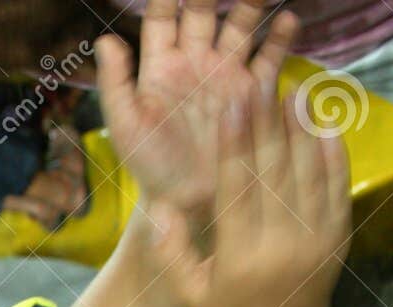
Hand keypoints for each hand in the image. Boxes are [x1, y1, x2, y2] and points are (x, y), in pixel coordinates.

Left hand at [97, 0, 294, 235]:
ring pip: (240, 25)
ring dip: (249, 4)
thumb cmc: (151, 166)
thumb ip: (115, 84)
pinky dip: (280, 37)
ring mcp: (226, 74)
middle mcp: (195, 62)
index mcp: (161, 66)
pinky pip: (269, 57)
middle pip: (204, 11)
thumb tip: (105, 41)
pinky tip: (287, 20)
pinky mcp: (253, 92)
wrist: (189, 201)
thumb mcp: (126, 126)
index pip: (163, 17)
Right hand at [148, 77, 349, 306]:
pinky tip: (322, 123)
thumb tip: (162, 206)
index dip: (234, 143)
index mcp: (240, 256)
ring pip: (308, 172)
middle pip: (273, 171)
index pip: (237, 188)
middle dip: (265, 124)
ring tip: (291, 91)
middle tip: (258, 83)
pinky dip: (332, 153)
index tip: (231, 105)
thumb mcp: (189, 292)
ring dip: (300, 129)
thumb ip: (171, 251)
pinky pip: (337, 186)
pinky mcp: (339, 235)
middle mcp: (281, 244)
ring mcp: (316, 238)